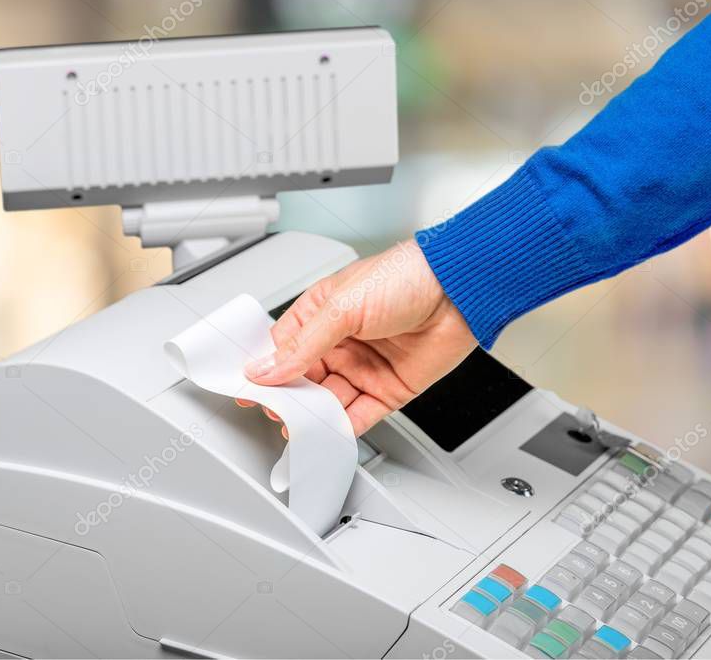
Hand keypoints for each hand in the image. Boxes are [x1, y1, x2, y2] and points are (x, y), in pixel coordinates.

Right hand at [239, 240, 476, 435]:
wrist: (459, 291)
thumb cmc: (406, 276)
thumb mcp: (342, 306)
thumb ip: (302, 344)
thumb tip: (265, 368)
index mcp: (322, 314)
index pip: (283, 349)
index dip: (267, 371)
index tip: (251, 390)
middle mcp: (341, 342)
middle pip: (303, 380)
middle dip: (290, 399)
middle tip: (276, 413)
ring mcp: (364, 367)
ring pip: (329, 401)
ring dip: (315, 416)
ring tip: (301, 427)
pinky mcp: (389, 389)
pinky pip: (360, 415)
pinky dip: (343, 428)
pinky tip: (329, 433)